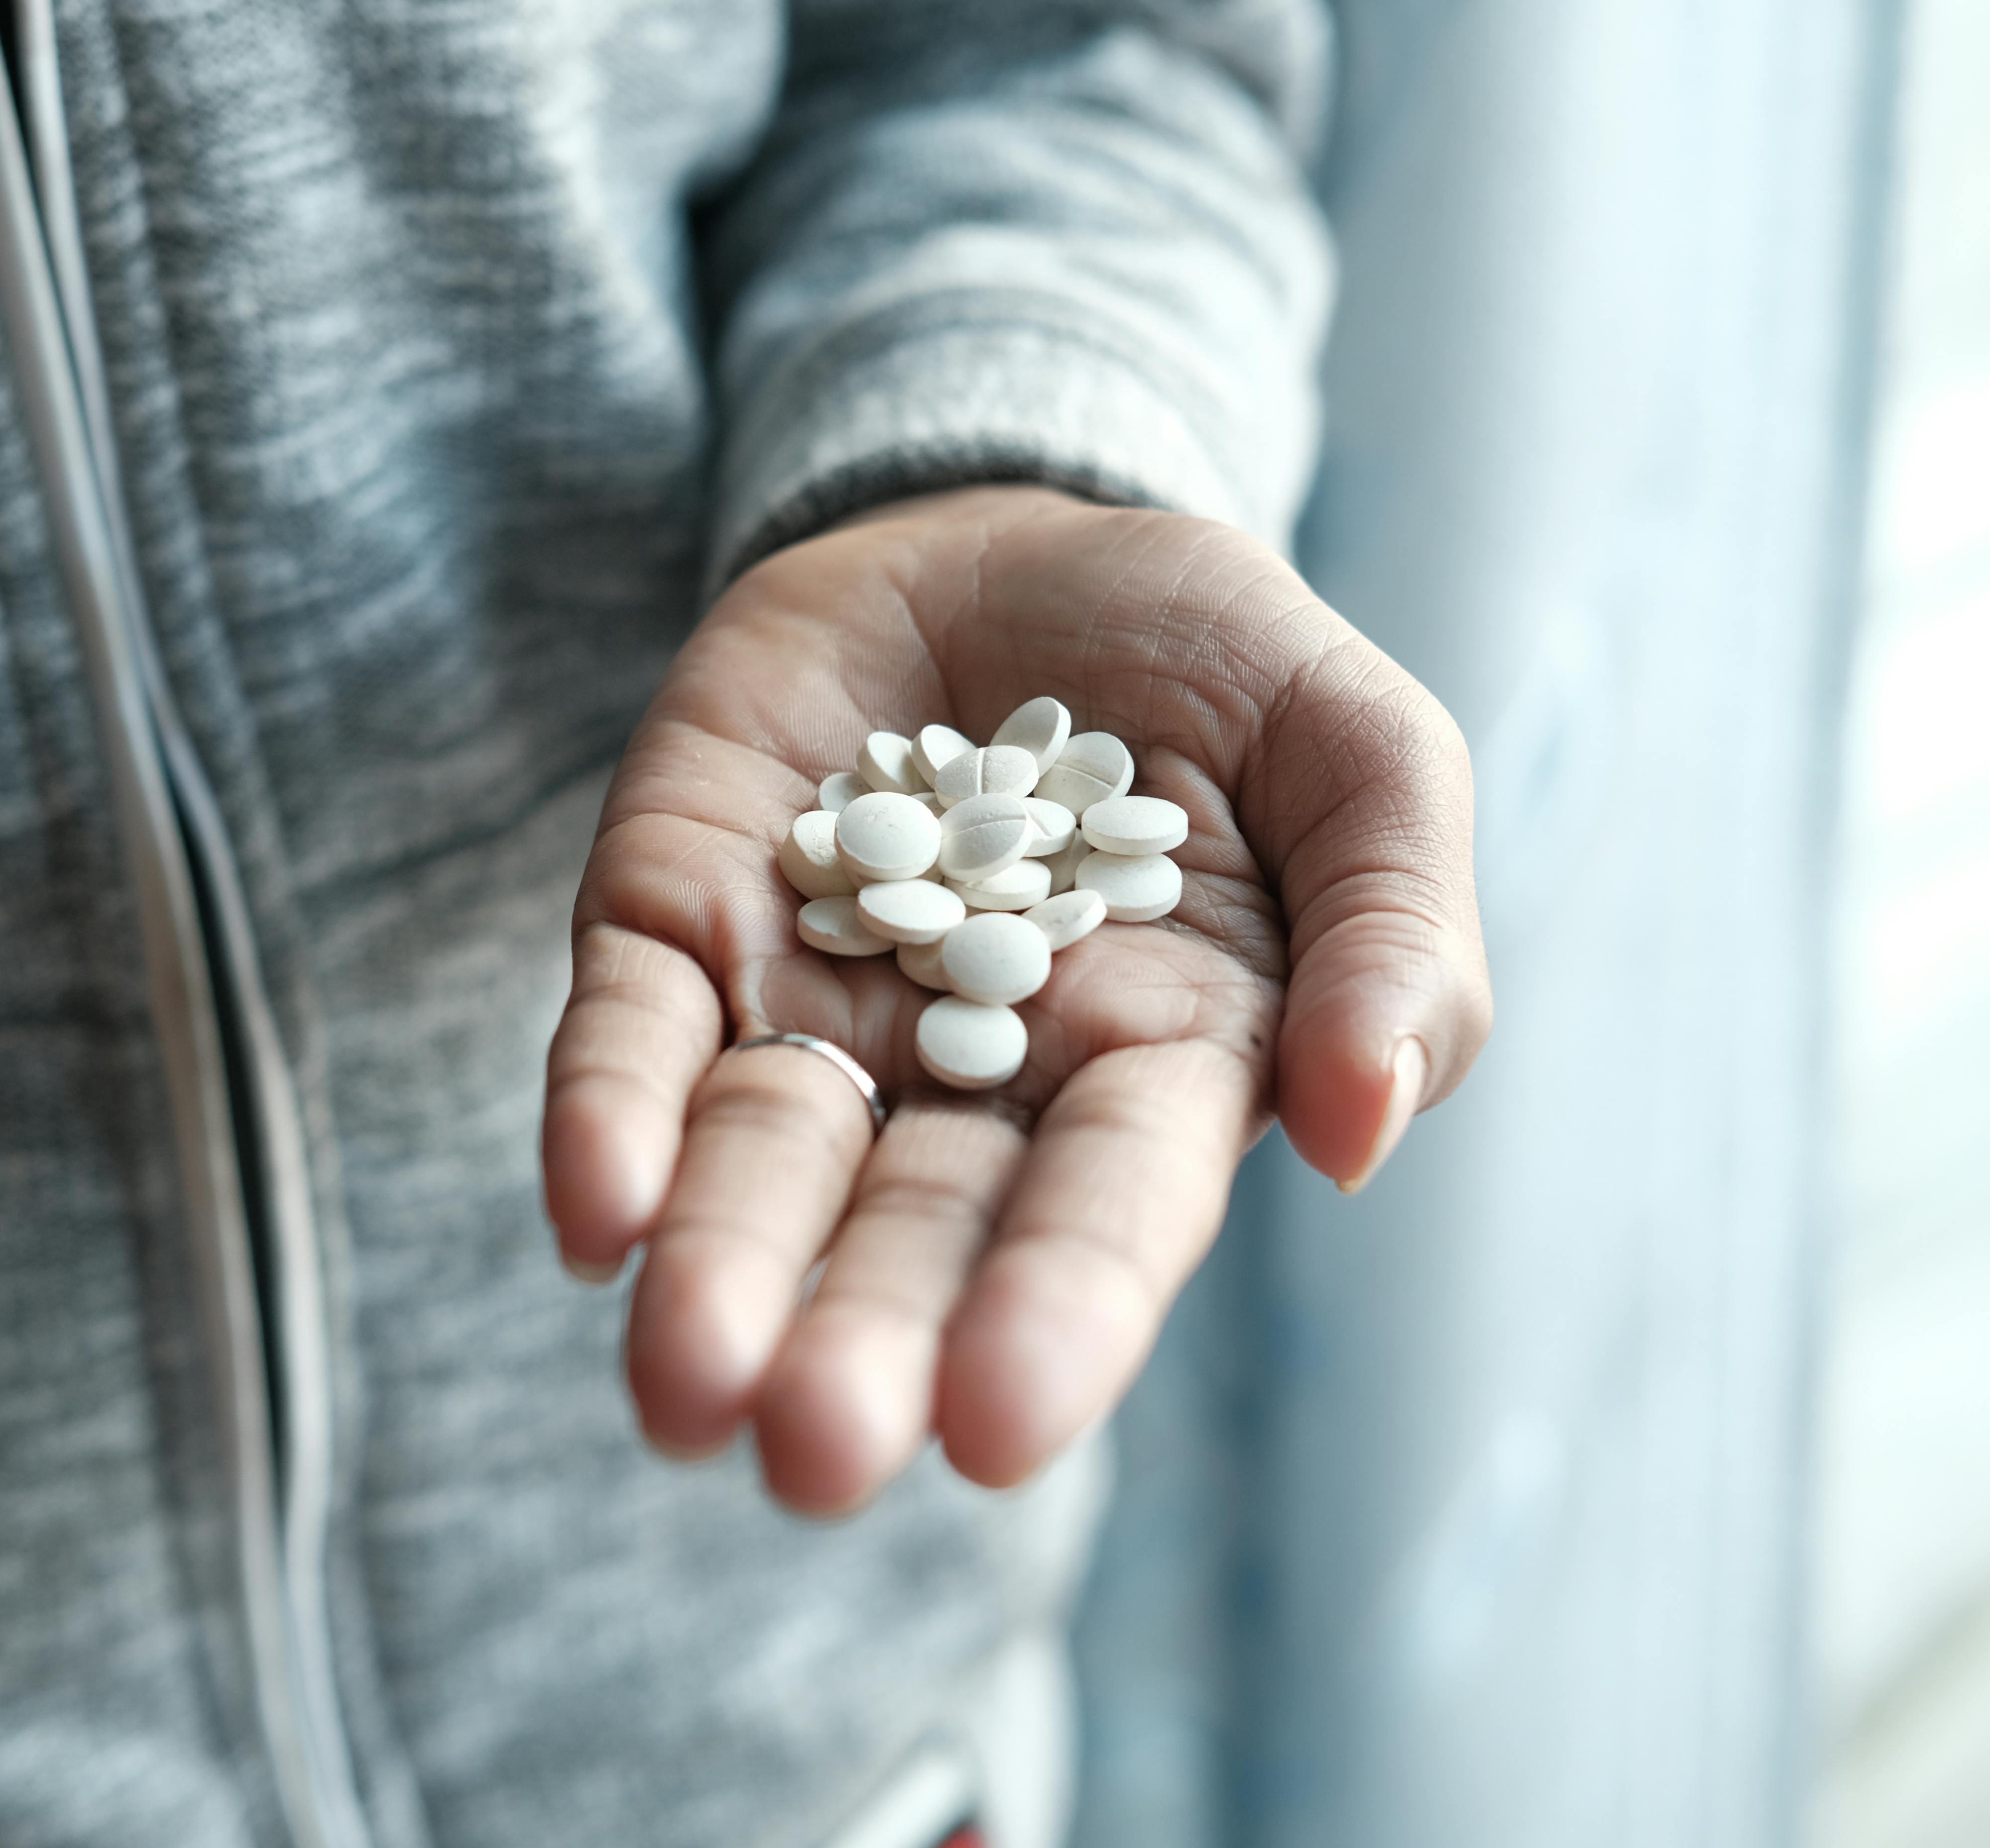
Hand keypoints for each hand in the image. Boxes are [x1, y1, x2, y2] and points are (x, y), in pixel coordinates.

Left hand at [541, 486, 1489, 1514]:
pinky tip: (592, 1210)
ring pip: (756, 1159)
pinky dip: (608, 1114)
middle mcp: (969, 1077)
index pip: (1104, 1208)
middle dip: (858, 1341)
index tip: (995, 1428)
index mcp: (1153, 1066)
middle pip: (909, 1226)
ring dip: (716, 1272)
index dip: (1056, 1310)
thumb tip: (1359, 1129)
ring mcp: (813, 999)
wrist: (1018, 535)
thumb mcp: (1363, 756)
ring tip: (680, 1388)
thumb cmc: (1219, 673)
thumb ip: (1397, 935)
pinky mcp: (680, 912)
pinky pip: (633, 1028)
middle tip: (810, 1454)